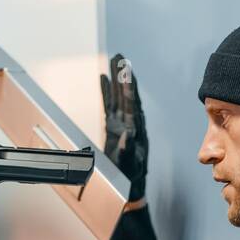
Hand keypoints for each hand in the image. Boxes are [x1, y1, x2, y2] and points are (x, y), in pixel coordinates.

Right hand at [101, 52, 148, 201]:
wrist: (129, 182)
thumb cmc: (131, 174)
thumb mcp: (131, 164)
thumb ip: (129, 150)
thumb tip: (128, 134)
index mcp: (136, 128)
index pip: (132, 103)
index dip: (129, 87)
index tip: (126, 72)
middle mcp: (129, 122)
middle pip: (126, 94)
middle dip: (123, 76)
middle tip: (120, 57)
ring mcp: (121, 123)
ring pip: (118, 96)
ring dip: (116, 79)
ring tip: (113, 61)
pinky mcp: (113, 126)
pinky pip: (110, 105)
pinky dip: (106, 92)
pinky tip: (103, 78)